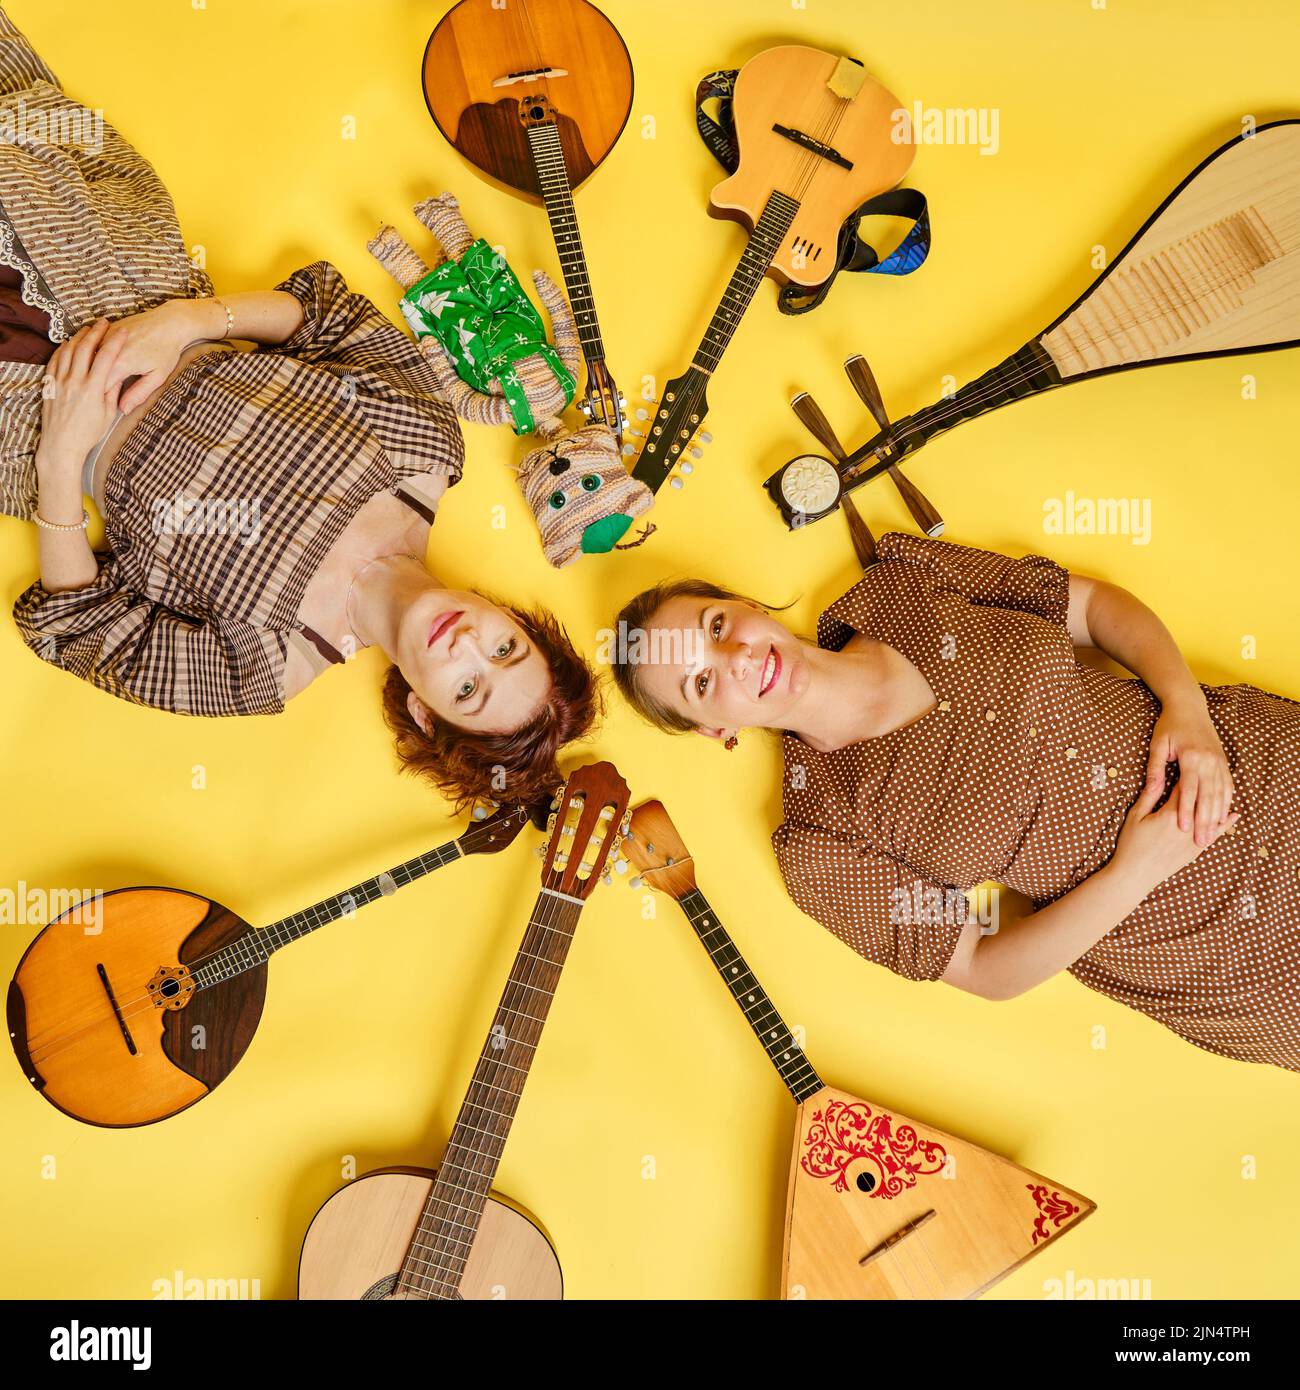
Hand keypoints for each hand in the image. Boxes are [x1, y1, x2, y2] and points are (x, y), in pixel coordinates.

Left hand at [39, 318, 126, 468]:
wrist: (62, 446)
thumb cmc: (89, 434)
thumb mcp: (108, 416)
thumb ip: (112, 394)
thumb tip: (115, 378)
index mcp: (94, 389)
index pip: (106, 357)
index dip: (116, 342)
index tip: (124, 332)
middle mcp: (76, 382)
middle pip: (86, 348)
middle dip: (96, 332)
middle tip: (104, 322)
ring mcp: (61, 381)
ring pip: (69, 350)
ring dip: (79, 337)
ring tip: (88, 329)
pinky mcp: (51, 384)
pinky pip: (55, 360)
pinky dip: (63, 349)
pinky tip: (69, 344)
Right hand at [99, 299, 212, 412]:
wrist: (169, 321)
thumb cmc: (166, 349)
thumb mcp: (157, 376)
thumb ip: (139, 393)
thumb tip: (124, 409)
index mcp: (120, 364)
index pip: (100, 387)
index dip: (101, 398)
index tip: (105, 405)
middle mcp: (108, 349)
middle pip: (91, 372)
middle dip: (94, 384)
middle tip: (103, 393)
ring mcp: (105, 337)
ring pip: (89, 358)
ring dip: (92, 369)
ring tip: (96, 379)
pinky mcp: (106, 330)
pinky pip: (94, 346)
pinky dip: (94, 356)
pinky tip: (97, 364)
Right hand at [1112, 773, 1238, 892]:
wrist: (1134, 875)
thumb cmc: (1130, 844)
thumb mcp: (1135, 816)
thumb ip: (1149, 797)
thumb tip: (1158, 778)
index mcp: (1170, 814)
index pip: (1184, 789)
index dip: (1187, 774)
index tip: (1190, 761)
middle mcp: (1187, 826)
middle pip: (1200, 801)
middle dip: (1204, 785)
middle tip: (1207, 769)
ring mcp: (1193, 840)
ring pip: (1211, 817)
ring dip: (1218, 802)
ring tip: (1224, 786)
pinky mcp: (1195, 851)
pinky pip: (1215, 835)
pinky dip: (1226, 825)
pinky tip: (1234, 816)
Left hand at [1146, 695, 1234, 846]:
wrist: (1189, 707)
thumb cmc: (1169, 726)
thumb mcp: (1157, 745)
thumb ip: (1155, 768)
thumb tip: (1151, 789)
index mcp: (1192, 757)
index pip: (1189, 790)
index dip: (1186, 811)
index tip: (1182, 829)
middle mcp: (1209, 761)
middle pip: (1208, 797)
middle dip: (1205, 821)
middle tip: (1200, 842)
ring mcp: (1220, 762)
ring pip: (1221, 794)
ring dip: (1217, 817)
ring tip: (1212, 836)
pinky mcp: (1224, 762)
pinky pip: (1228, 786)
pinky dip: (1227, 803)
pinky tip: (1224, 817)